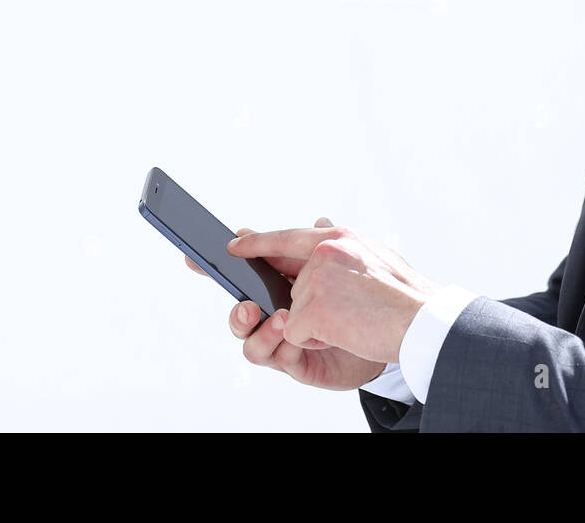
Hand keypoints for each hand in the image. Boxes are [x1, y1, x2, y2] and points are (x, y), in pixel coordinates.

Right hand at [184, 219, 387, 390]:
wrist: (389, 335)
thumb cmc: (358, 300)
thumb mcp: (342, 268)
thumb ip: (328, 247)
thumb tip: (320, 221)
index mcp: (278, 287)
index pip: (243, 277)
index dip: (216, 268)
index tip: (194, 256)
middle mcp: (273, 316)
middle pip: (240, 316)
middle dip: (236, 312)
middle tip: (247, 304)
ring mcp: (283, 342)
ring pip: (252, 343)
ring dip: (261, 330)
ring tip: (281, 318)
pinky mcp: (298, 364)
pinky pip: (280, 358)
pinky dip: (286, 345)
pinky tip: (299, 336)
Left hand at [226, 221, 441, 365]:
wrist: (426, 321)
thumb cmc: (405, 295)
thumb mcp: (373, 256)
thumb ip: (340, 244)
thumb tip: (318, 219)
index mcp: (339, 237)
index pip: (288, 236)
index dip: (259, 241)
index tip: (233, 243)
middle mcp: (324, 252)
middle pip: (291, 286)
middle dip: (308, 306)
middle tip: (346, 310)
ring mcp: (316, 280)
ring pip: (293, 312)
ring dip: (318, 326)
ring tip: (353, 320)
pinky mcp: (312, 311)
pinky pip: (295, 334)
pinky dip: (317, 342)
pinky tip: (345, 334)